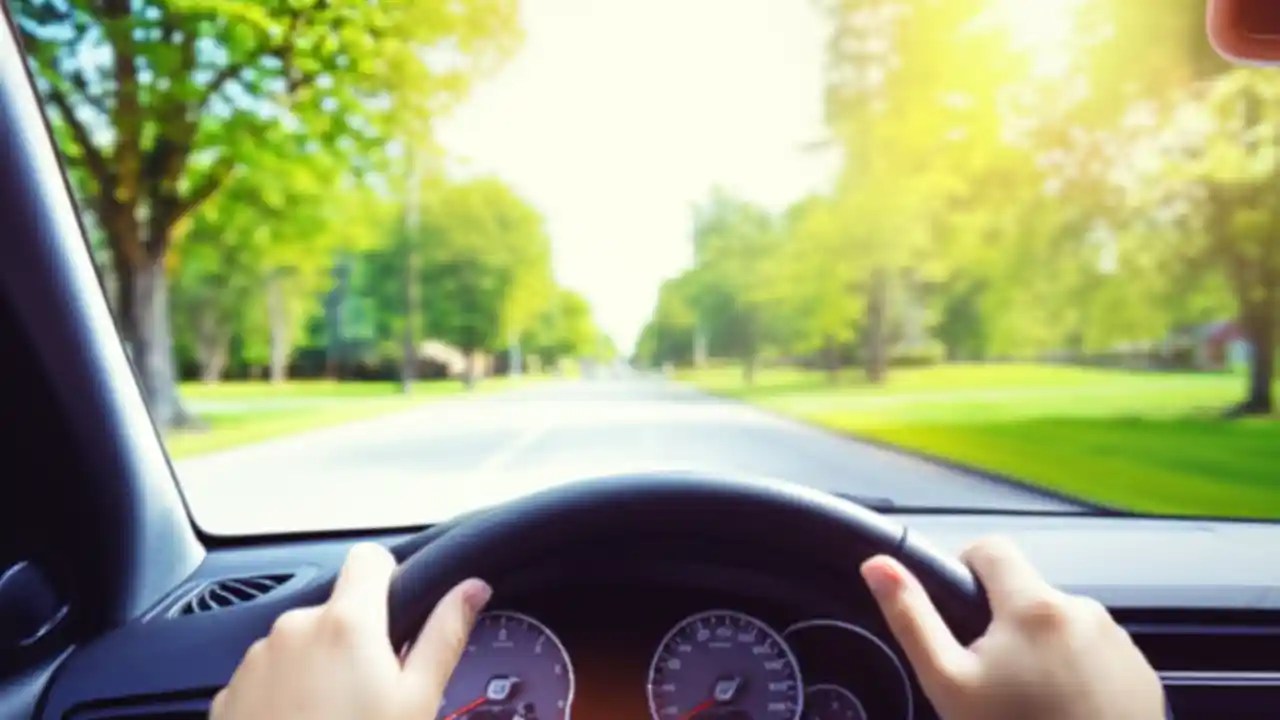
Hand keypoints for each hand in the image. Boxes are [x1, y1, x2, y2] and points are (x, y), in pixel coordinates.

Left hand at [210, 543, 490, 719]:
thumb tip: (472, 589)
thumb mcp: (417, 700)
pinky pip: (269, 677)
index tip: (397, 616)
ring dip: (319, 669)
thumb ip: (444, 634)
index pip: (370, 559)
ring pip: (302, 646)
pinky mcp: (230, 693)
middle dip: (356, 641)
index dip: (390, 580)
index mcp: (347, 623)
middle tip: (373, 693)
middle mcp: (294, 629)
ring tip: (335, 718)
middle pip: (337, 611)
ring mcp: (256, 661)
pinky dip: (286, 695)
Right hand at [861, 537, 1163, 719]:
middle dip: (1004, 623)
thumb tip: (877, 565)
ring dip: (1042, 647)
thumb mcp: (947, 683)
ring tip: (1030, 700)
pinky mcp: (1142, 673)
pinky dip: (1077, 672)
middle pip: (1027, 592)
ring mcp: (1120, 643)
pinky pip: (1097, 654)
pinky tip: (1064, 710)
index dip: (966, 570)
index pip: (991, 548)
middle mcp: (1083, 611)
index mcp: (1033, 606)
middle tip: (992, 678)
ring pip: (1062, 625)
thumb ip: (911, 617)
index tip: (961, 614)